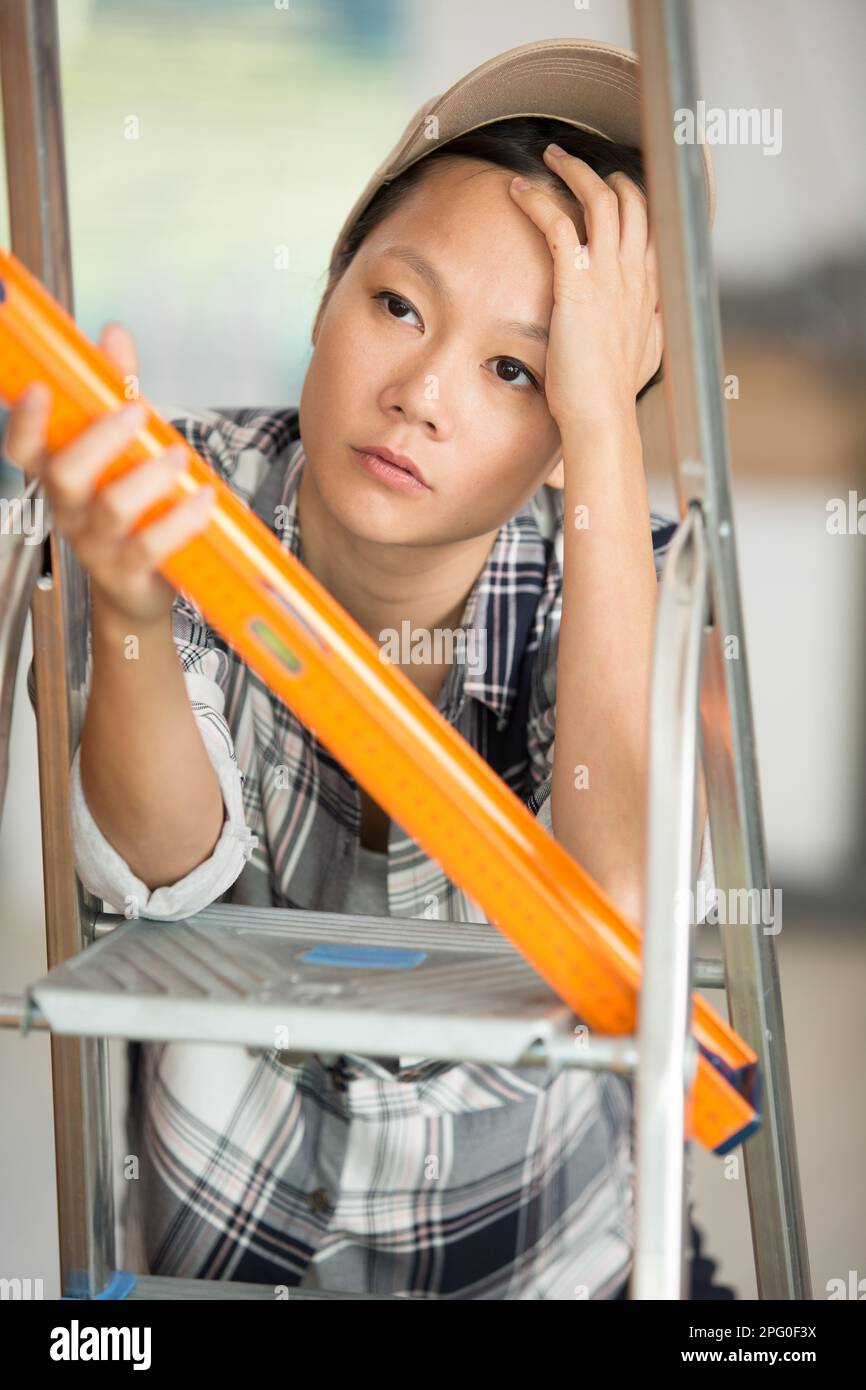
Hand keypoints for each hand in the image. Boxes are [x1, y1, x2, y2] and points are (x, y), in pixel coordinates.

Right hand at [2, 323, 215, 626]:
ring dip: (148, 477)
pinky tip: (204, 499)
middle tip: (135, 412)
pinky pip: (152, 546)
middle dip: (99, 438)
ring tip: (178, 457)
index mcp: (59, 476)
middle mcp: (70, 509)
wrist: (136, 588)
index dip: (25, 420)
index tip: (40, 387)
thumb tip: (113, 335)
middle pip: (63, 474)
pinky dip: (182, 519)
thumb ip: (117, 392)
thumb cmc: (129, 511)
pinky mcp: (130, 572)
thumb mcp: (122, 447)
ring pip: (111, 508)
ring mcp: (97, 544)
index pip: (22, 448)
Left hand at [509, 147, 661, 434]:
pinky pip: (559, 225)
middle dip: (604, 173)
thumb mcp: (647, 354)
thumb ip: (650, 326)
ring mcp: (609, 277)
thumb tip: (653, 318)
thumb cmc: (614, 395)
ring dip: (574, 171)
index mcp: (650, 289)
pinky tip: (520, 192)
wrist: (601, 416)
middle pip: (631, 201)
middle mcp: (634, 274)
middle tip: (576, 162)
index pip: (652, 224)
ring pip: (600, 200)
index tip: (618, 185)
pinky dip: (539, 201)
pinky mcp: (577, 284)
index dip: (636, 197)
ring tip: (552, 157)